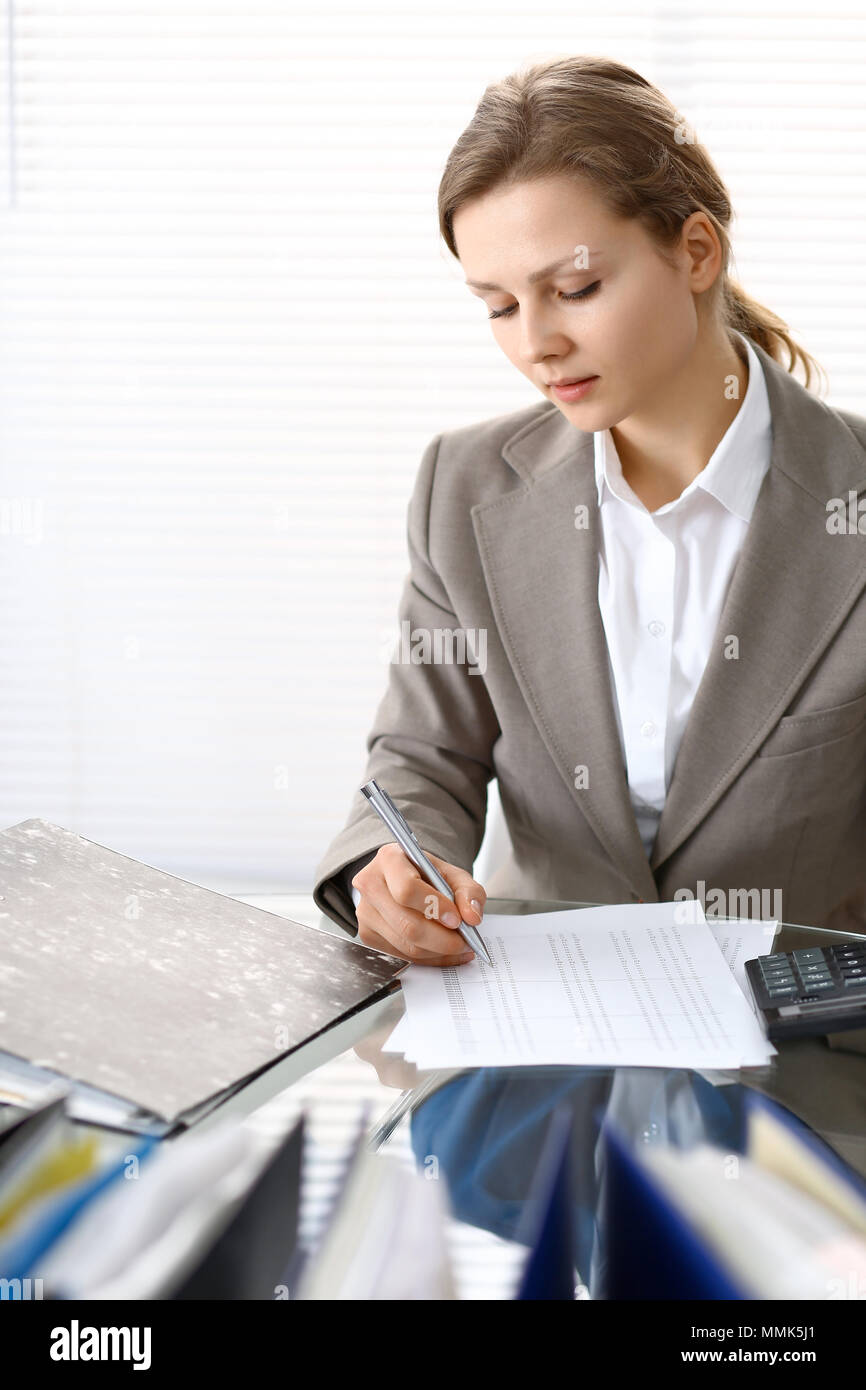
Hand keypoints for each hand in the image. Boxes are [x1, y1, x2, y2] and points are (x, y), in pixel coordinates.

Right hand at [352, 841, 486, 965]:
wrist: (406, 880)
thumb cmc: (427, 875)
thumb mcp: (453, 874)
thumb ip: (469, 891)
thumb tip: (472, 917)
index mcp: (389, 859)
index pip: (407, 889)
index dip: (434, 908)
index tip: (456, 920)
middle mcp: (371, 884)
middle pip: (406, 924)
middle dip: (442, 939)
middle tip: (465, 941)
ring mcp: (365, 912)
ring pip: (406, 945)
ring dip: (438, 952)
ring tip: (459, 945)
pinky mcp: (367, 934)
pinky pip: (402, 956)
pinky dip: (429, 958)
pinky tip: (444, 951)